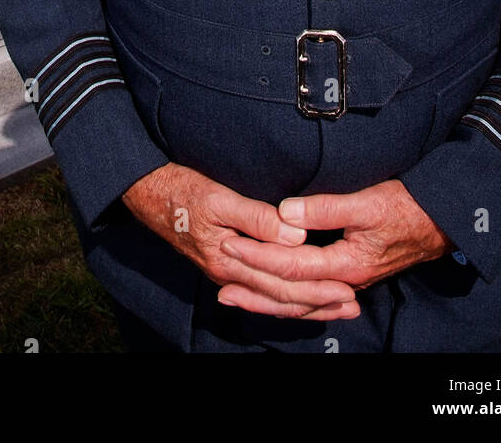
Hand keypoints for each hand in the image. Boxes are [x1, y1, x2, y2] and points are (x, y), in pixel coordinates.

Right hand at [121, 162, 359, 320]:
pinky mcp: (226, 266)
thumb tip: (294, 236)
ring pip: (272, 298)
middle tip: (352, 306)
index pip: (283, 282)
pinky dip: (283, 299)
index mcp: (231, 260)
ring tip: (335, 308)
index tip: (347, 289)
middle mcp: (230, 275)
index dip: (317, 288)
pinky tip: (297, 301)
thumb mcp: (218, 198)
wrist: (148, 194)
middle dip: (318, 304)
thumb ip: (256, 219)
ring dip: (305, 305)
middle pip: (282, 296)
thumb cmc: (183, 192)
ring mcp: (227, 274)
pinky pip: (260, 290)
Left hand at [216, 179, 451, 318]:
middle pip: (292, 294)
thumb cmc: (407, 208)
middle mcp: (346, 280)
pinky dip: (287, 296)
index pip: (292, 267)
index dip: (259, 257)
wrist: (441, 221)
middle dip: (254, 288)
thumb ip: (325, 209)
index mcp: (347, 264)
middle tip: (220, 283)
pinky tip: (270, 295)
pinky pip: (311, 294)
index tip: (231, 246)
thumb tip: (285, 213)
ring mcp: (348, 281)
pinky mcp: (349, 275)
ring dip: (265, 298)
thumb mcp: (367, 202)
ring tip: (233, 295)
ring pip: (300, 300)